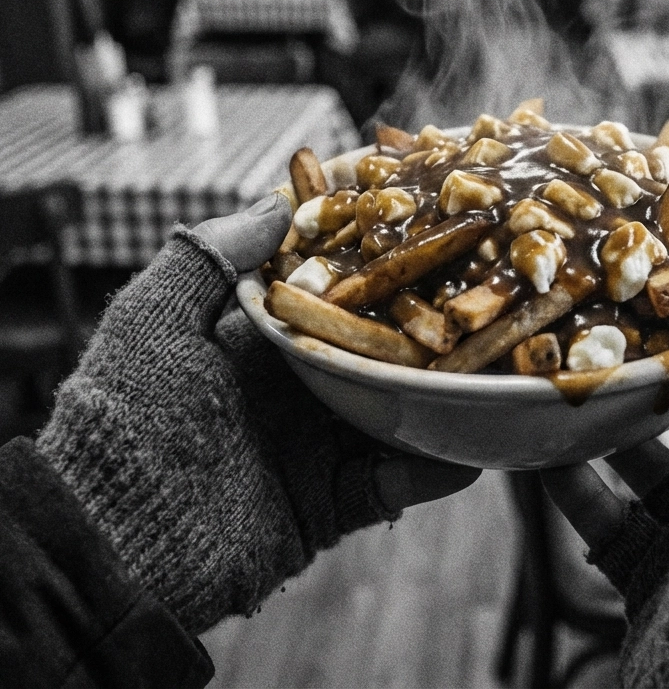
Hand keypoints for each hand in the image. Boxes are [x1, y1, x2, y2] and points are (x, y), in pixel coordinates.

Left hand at [37, 194, 478, 634]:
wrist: (112, 536)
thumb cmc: (126, 410)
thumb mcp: (155, 316)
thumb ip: (210, 254)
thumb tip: (275, 200)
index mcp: (258, 338)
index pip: (328, 287)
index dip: (367, 257)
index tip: (416, 223)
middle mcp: (296, 385)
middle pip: (373, 347)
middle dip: (421, 323)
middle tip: (477, 293)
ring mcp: (316, 444)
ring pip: (394, 411)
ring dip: (436, 396)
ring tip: (487, 372)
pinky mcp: (329, 503)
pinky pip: (390, 484)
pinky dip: (427, 472)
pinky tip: (466, 454)